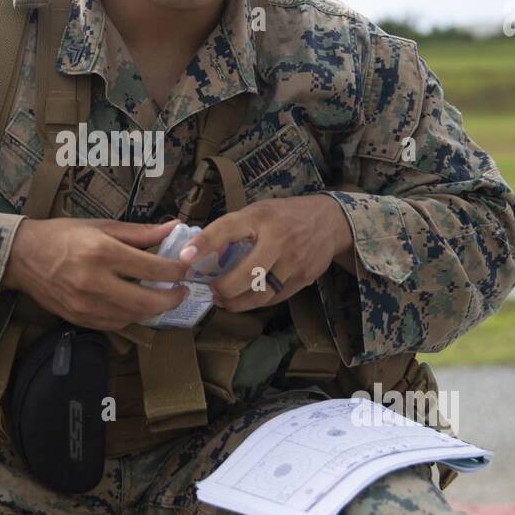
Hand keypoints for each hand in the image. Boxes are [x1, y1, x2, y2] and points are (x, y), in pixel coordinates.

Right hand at [0, 216, 190, 330]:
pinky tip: (135, 304)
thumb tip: (174, 228)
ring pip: (134, 317)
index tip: (185, 267)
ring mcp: (86, 305)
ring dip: (153, 309)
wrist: (21, 257)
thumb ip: (140, 232)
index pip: (153, 269)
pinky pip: (116, 324)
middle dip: (172, 298)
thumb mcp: (101, 226)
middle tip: (181, 290)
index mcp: (102, 252)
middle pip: (148, 301)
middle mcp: (95, 282)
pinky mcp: (79, 319)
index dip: (177, 270)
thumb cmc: (61, 235)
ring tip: (160, 296)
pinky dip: (131, 316)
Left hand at [177, 194, 355, 313]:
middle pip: (246, 274)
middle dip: (223, 288)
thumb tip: (202, 250)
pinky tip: (245, 300)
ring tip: (224, 301)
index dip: (204, 243)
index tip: (184, 258)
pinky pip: (275, 298)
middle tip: (211, 290)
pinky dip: (256, 302)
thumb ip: (236, 228)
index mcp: (260, 217)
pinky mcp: (304, 278)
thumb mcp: (259, 211)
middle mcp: (278, 239)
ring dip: (237, 303)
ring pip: (261, 293)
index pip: (227, 229)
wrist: (330, 221)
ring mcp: (293, 261)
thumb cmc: (284, 215)